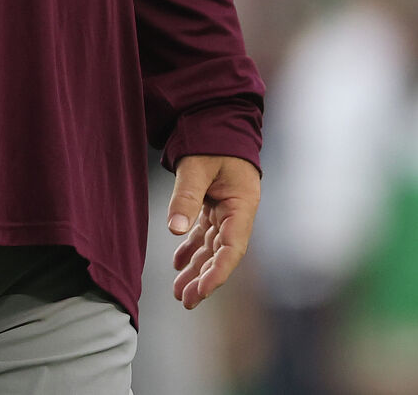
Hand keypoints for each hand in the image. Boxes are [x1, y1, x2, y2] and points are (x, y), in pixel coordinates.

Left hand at [167, 153, 259, 308]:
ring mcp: (227, 209)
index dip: (217, 273)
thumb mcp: (196, 166)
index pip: (232, 248)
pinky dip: (192, 248)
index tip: (201, 291)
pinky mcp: (215, 205)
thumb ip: (186, 196)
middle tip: (185, 300)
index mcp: (242, 205)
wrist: (216, 116)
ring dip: (197, 268)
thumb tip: (175, 230)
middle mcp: (238, 212)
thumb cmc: (211, 138)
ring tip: (179, 291)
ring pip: (212, 246)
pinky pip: (205, 233)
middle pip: (222, 253)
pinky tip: (178, 264)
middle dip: (204, 278)